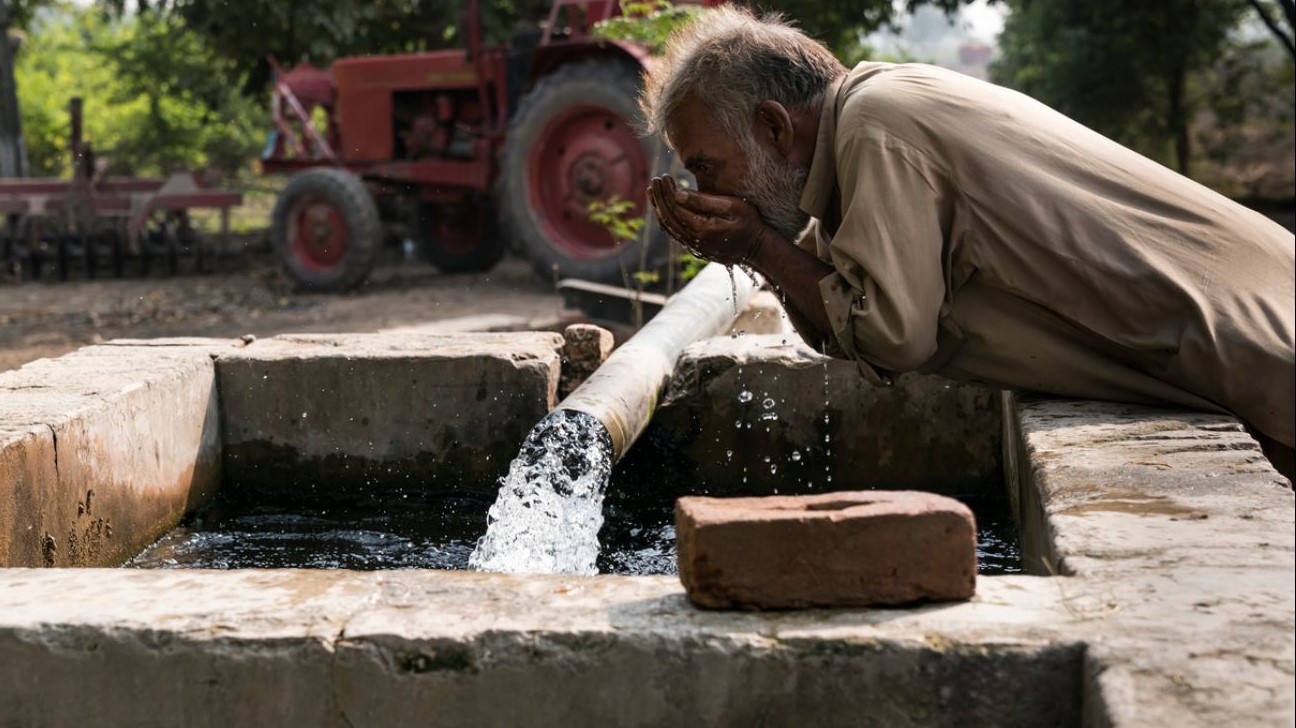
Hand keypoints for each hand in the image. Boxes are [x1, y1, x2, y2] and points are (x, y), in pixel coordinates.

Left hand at [648, 176, 778, 267]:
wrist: (758, 249)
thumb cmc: (749, 224)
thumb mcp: (732, 207)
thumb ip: (704, 201)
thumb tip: (678, 194)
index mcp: (701, 229)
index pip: (675, 208)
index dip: (666, 192)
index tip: (663, 176)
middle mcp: (693, 241)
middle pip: (667, 218)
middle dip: (659, 198)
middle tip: (655, 181)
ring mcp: (694, 247)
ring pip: (668, 227)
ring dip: (659, 209)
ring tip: (653, 192)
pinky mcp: (696, 248)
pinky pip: (675, 233)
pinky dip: (666, 219)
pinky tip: (663, 208)